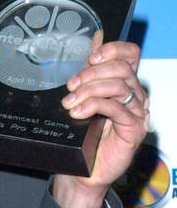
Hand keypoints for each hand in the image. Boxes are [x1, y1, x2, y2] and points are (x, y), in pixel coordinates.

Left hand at [52, 39, 147, 207]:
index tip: (91, 57)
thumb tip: (94, 37)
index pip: (130, 54)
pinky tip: (78, 113)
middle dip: (92, 73)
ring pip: (118, 86)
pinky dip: (94, 106)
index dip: (113, 49)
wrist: (83, 171)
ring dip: (89, 91)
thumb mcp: (83, 98)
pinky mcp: (134, 128)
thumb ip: (91, 70)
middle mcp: (135, 95)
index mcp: (125, 84)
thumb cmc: (84, 137)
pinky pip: (116, 108)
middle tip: (71, 86)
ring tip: (70, 103)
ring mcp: (137, 112)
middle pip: (122, 68)